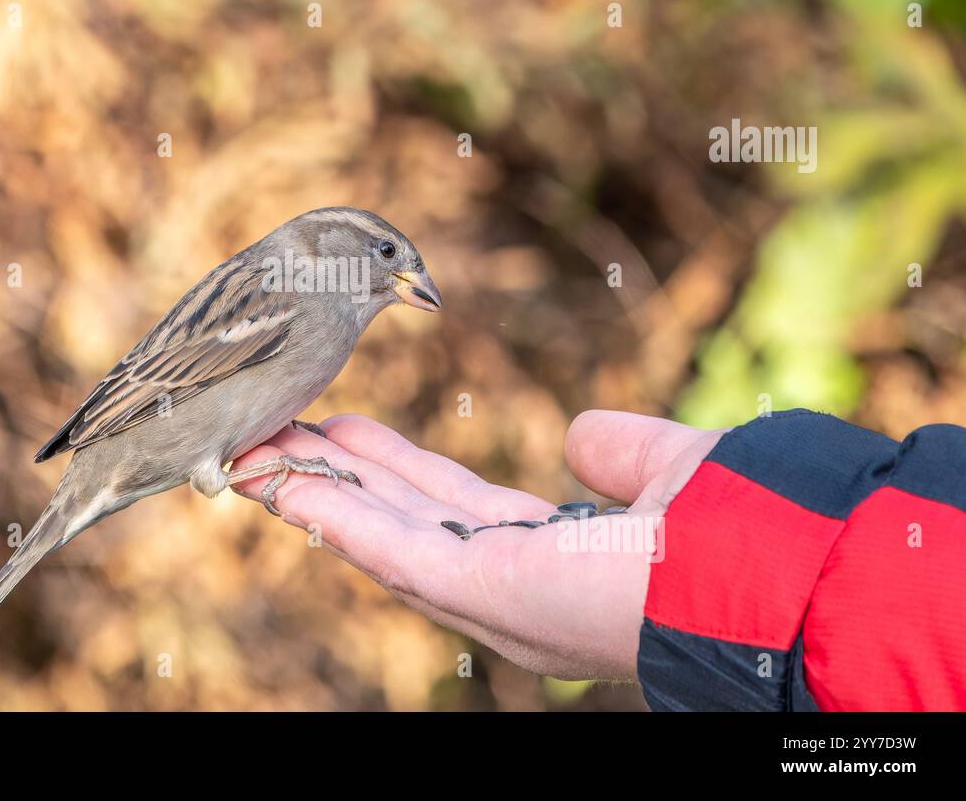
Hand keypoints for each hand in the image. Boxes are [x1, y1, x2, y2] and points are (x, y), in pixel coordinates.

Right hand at [231, 411, 723, 680]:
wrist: (766, 570)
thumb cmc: (733, 526)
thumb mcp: (663, 469)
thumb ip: (617, 453)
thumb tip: (580, 437)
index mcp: (543, 557)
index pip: (444, 507)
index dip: (390, 469)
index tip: (343, 432)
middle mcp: (504, 584)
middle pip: (397, 520)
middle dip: (334, 476)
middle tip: (275, 430)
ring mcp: (486, 594)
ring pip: (377, 534)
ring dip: (314, 491)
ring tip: (257, 449)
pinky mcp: (478, 591)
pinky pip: (385, 547)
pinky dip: (329, 515)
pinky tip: (281, 483)